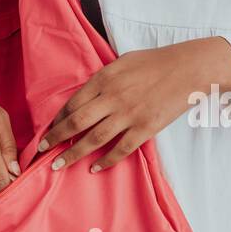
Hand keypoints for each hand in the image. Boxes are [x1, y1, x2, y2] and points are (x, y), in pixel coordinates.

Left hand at [39, 36, 230, 173]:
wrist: (188, 68)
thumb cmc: (155, 62)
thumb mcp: (122, 62)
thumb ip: (103, 79)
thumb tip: (87, 95)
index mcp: (104, 78)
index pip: (73, 102)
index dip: (58, 118)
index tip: (48, 129)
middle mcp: (112, 97)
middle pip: (76, 122)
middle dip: (56, 138)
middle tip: (42, 151)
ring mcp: (128, 114)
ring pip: (94, 139)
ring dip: (73, 154)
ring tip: (58, 165)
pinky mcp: (145, 128)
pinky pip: (121, 149)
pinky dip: (106, 161)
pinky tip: (94, 169)